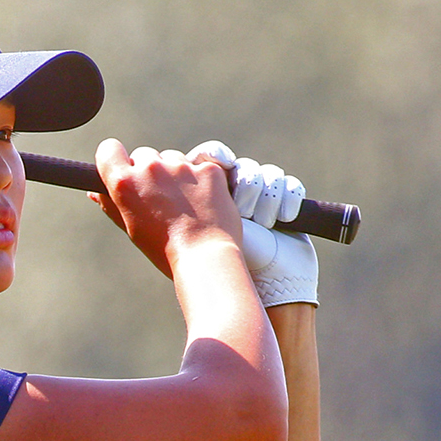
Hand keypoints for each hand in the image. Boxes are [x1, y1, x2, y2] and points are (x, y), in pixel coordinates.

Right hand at [92, 138, 243, 277]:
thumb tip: (95, 193)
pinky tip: (203, 202)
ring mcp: (181, 166)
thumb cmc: (164, 249)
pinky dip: (201, 179)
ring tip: (183, 203)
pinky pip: (200, 166)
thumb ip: (112, 204)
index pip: (109, 150)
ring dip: (174, 173)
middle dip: (148, 170)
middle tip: (158, 197)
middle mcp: (150, 168)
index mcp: (124, 183)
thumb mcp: (131, 228)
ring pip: (172, 158)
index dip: (114, 158)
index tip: (122, 168)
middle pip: (144, 154)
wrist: (205, 256)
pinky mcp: (208, 168)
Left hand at [187, 142, 318, 306]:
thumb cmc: (218, 264)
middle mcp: (231, 195)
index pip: (209, 156)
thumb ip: (171, 202)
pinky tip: (281, 220)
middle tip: (241, 210)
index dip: (215, 154)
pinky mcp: (285, 206)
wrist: (260, 286)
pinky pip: (289, 185)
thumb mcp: (191, 230)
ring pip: (266, 174)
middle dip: (244, 186)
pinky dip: (287, 199)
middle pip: (241, 165)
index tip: (221, 161)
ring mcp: (259, 200)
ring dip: (265, 197)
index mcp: (203, 195)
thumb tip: (150, 177)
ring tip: (263, 223)